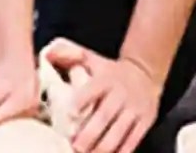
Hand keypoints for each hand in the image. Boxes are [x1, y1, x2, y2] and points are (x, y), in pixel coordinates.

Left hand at [45, 39, 160, 152]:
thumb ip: (70, 54)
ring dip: (103, 146)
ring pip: (119, 131)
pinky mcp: (146, 120)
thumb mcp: (92, 59)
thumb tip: (49, 52)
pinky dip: (122, 151)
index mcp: (105, 79)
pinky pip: (134, 139)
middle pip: (104, 115)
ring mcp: (134, 108)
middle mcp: (120, 93)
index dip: (81, 101)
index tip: (70, 113)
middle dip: (89, 133)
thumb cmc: (111, 71)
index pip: (92, 89)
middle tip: (75, 145)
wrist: (145, 71)